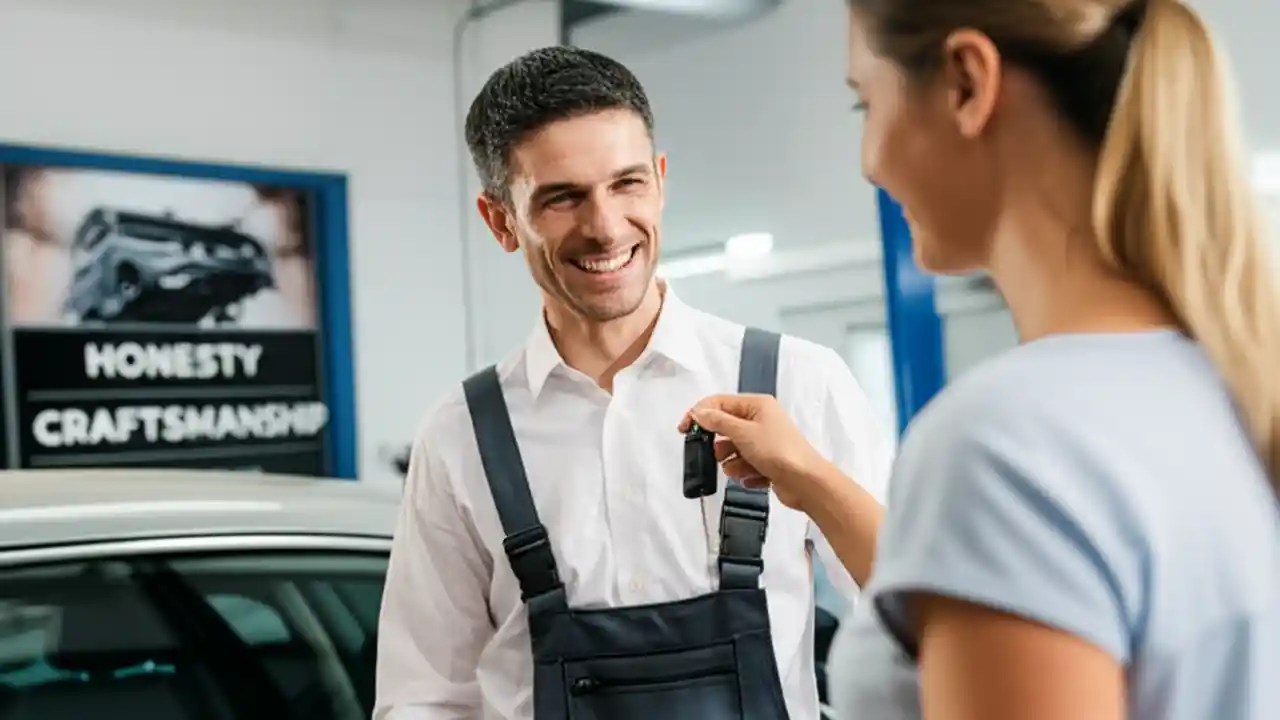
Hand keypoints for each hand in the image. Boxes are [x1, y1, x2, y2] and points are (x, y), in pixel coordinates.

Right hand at [678, 393, 829, 512]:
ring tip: (743, 469)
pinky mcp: (766, 463)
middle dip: (720, 444)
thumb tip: (699, 412)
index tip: (683, 430)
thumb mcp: (743, 432)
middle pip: (725, 428)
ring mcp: (763, 442)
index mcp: (757, 405)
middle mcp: (760, 420)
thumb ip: (718, 421)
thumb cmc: (776, 451)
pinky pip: (743, 465)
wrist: (806, 482)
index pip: (719, 402)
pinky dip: (745, 472)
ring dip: (733, 462)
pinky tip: (756, 477)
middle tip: (719, 455)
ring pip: (732, 450)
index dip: (699, 414)